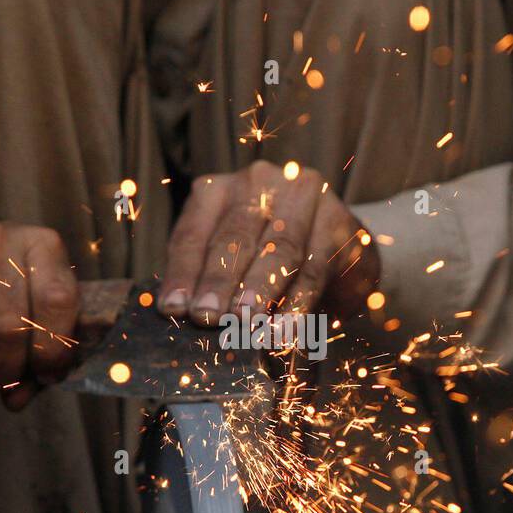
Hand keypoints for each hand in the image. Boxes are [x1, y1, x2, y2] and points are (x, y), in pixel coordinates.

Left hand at [159, 160, 379, 324]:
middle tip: (208, 317)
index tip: (174, 309)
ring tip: (245, 322)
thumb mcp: (231, 262)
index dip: (184, 273)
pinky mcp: (338, 223)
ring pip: (278, 248)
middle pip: (236, 237)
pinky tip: (285, 329)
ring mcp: (303, 197)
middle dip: (220, 281)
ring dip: (260, 289)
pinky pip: (314, 267)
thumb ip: (209, 280)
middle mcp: (260, 183)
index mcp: (219, 191)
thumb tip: (185, 315)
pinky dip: (297, 302)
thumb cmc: (268, 260)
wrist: (337, 249)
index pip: (194, 233)